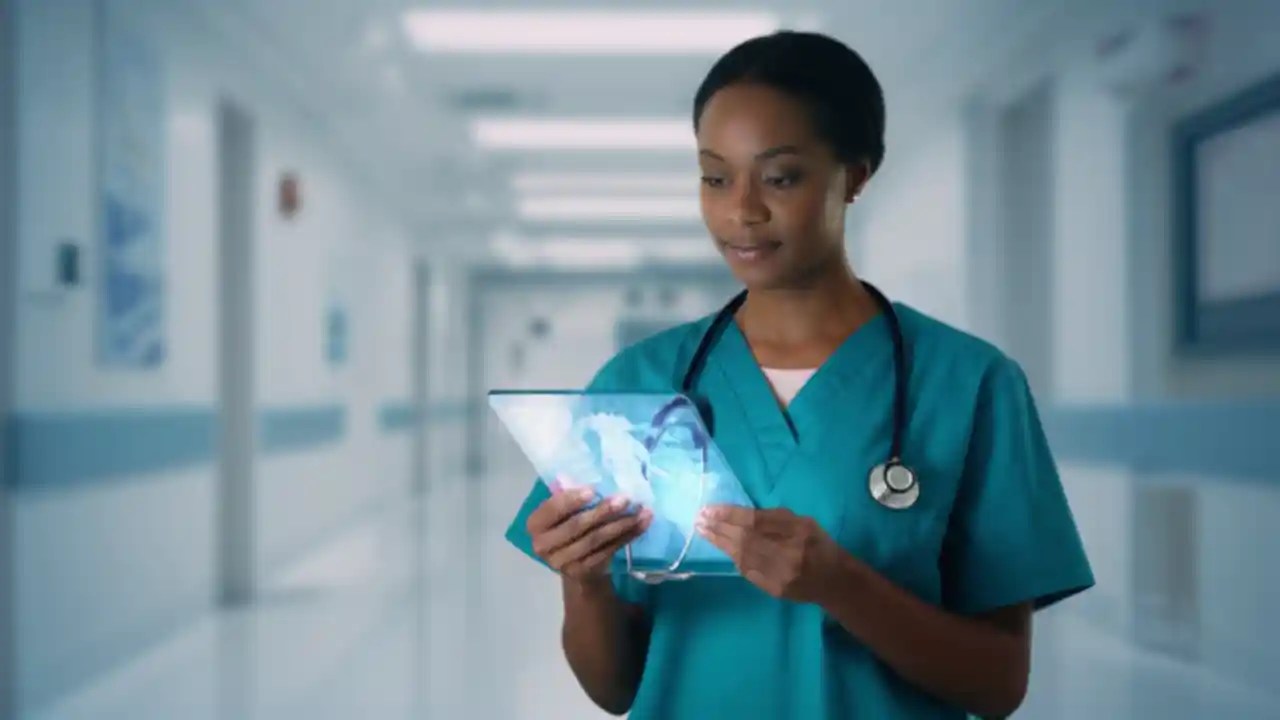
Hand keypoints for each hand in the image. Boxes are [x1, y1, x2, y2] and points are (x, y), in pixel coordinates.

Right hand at [527, 478, 652, 581]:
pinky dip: (628, 536)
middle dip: (603, 511)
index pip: (552, 510)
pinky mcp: (584, 571)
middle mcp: (543, 545)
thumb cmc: (567, 524)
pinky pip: (609, 550)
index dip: (571, 500)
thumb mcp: (563, 509)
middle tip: (625, 498)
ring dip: (622, 524)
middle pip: (577, 526)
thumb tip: (586, 474)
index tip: (593, 490)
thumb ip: (569, 494)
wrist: (574, 562)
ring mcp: (563, 562)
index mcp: (535, 524)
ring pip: (596, 540)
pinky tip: (642, 523)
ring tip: (641, 511)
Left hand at [696, 505, 845, 602]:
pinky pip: (747, 571)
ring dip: (720, 542)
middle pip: (745, 538)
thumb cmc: (818, 544)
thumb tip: (740, 514)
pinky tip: (721, 547)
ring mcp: (780, 574)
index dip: (730, 515)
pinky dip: (733, 557)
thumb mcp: (803, 522)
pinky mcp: (774, 589)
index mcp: (798, 531)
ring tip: (703, 531)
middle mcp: (788, 553)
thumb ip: (775, 518)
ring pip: (743, 556)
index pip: (756, 521)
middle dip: (720, 527)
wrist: (833, 581)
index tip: (710, 509)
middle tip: (699, 519)